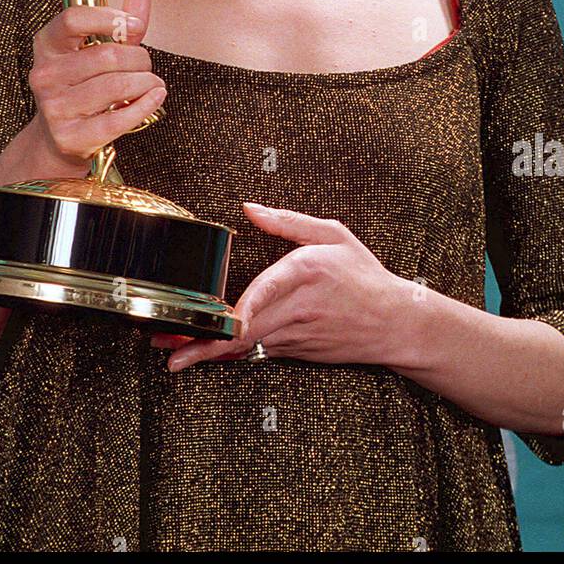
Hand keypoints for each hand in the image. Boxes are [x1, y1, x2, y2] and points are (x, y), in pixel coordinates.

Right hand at [24, 0, 166, 179]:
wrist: (58, 138)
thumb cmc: (82, 87)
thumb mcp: (96, 51)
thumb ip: (120, 23)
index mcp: (47, 45)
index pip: (72, 20)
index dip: (109, 19)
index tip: (135, 26)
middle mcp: (45, 75)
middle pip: (106, 55)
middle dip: (139, 58)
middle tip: (146, 64)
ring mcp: (55, 107)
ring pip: (116, 85)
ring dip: (146, 82)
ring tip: (151, 83)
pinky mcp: (70, 136)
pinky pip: (118, 118)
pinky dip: (145, 105)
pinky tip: (155, 97)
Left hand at [150, 202, 406, 370]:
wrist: (395, 323)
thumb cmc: (364, 276)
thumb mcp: (333, 235)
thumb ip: (288, 221)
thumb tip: (251, 208)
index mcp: (305, 271)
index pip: (267, 292)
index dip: (242, 310)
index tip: (221, 321)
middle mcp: (296, 307)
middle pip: (245, 330)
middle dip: (205, 342)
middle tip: (168, 347)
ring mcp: (295, 334)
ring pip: (246, 346)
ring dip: (209, 352)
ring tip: (174, 355)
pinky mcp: (295, 350)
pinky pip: (257, 351)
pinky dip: (229, 353)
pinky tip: (203, 353)